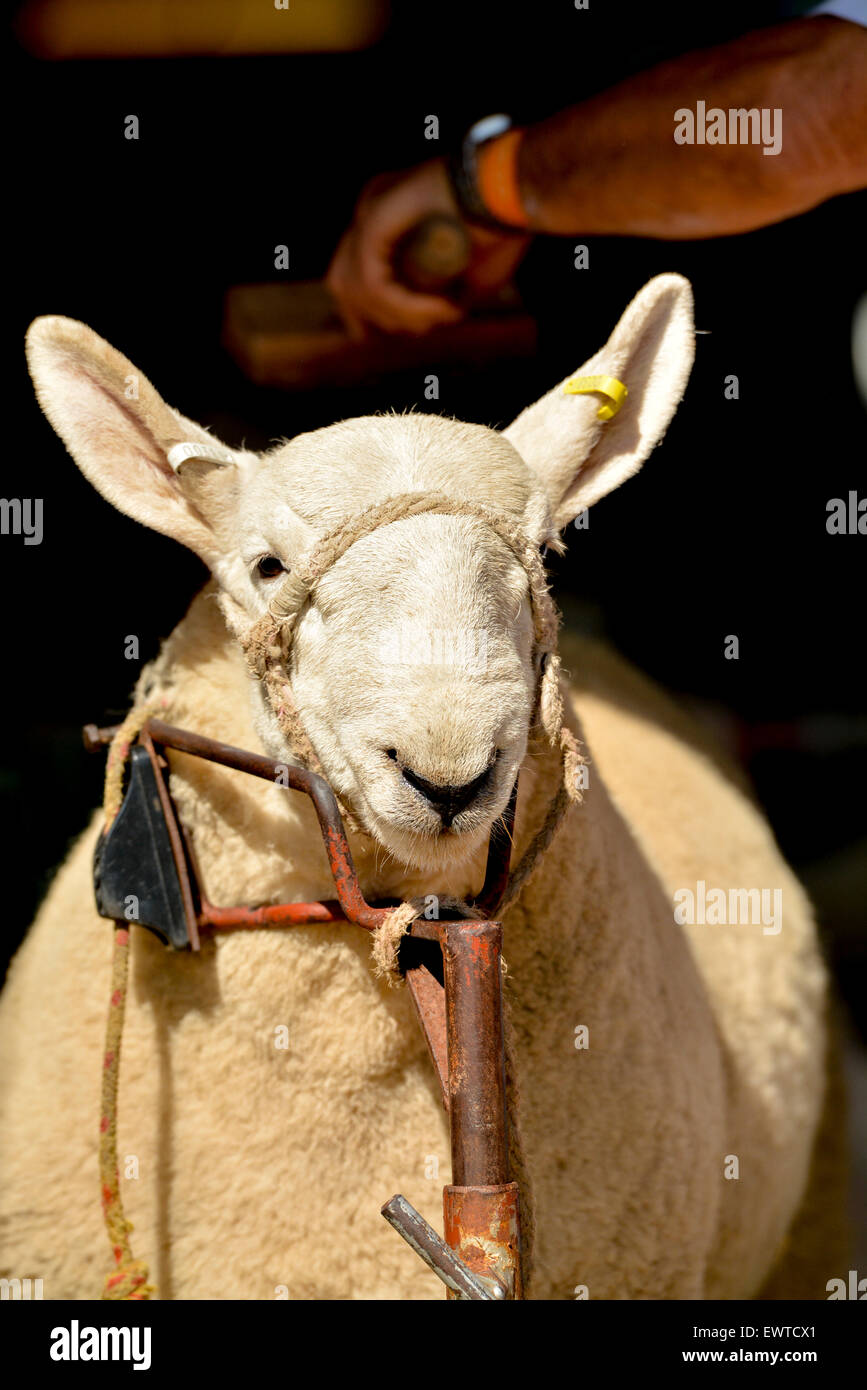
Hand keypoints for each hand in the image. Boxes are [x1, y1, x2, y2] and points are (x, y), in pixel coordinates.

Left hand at [326, 157, 530, 337]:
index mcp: (385, 218)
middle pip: (343, 283)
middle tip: (422, 328)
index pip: (353, 277)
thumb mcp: (466, 276)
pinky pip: (373, 279)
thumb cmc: (499, 227)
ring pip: (355, 286)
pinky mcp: (375, 215)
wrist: (515, 188)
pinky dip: (403, 304)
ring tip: (437, 317)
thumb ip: (443, 297)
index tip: (416, 329)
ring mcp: (369, 208)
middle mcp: (370, 210)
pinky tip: (439, 309)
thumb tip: (436, 321)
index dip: (374, 316)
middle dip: (375, 319)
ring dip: (396, 315)